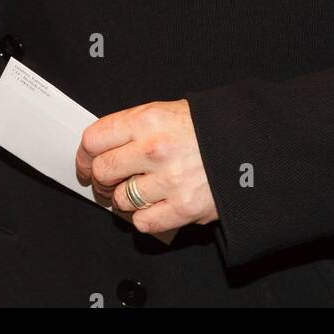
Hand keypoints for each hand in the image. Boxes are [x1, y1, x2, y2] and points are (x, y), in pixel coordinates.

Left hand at [75, 98, 218, 234]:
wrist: (248, 146)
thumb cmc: (208, 128)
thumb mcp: (169, 111)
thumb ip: (135, 126)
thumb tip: (101, 147)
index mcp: (149, 119)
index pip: (95, 139)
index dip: (84, 153)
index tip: (86, 161)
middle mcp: (155, 149)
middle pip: (102, 171)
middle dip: (101, 178)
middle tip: (109, 180)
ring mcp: (169, 180)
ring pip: (120, 199)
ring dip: (125, 198)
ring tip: (140, 190)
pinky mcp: (182, 207)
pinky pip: (142, 222)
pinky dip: (144, 217)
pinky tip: (156, 204)